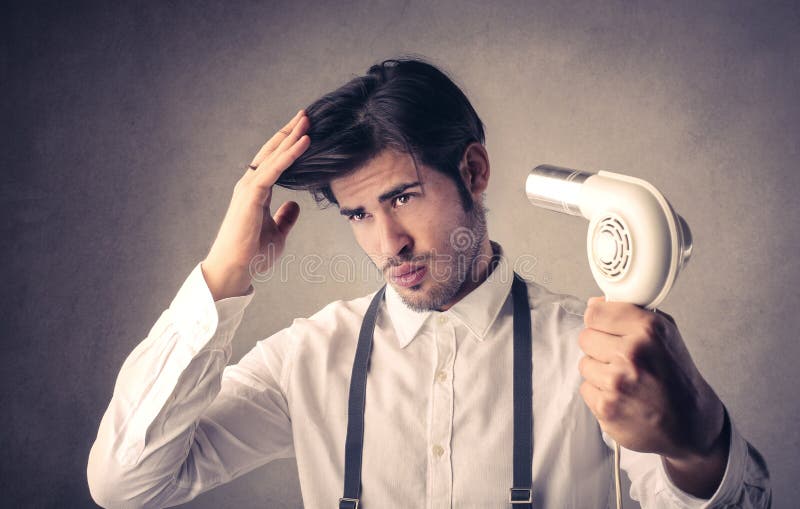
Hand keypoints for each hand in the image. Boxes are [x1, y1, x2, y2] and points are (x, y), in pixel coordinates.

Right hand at [201, 110, 309, 300]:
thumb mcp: (277, 233)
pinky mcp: (251, 195)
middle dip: (289, 132)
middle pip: (272, 152)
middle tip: (305, 114)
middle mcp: (250, 185)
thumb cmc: (252, 254)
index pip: (274, 162)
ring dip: (290, 136)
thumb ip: (285, 217)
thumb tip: (295, 205)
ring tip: (306, 120)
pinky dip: (290, 154)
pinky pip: (274, 169)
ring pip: (273, 155)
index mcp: (256, 192)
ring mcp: (249, 188)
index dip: (288, 145)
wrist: (235, 269)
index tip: (303, 131)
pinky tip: (304, 142)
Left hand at [577, 297, 725, 460]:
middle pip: (586, 337)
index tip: (606, 327)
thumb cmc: (677, 378)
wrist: (690, 424)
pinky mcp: (606, 406)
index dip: (600, 320)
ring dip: (599, 371)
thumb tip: (594, 303)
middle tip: (621, 358)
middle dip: (600, 347)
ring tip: (624, 379)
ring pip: (584, 363)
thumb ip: (631, 313)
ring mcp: (617, 381)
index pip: (595, 312)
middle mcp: (632, 353)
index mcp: (648, 329)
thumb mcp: (666, 334)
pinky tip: (621, 396)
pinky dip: (600, 393)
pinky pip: (586, 388)